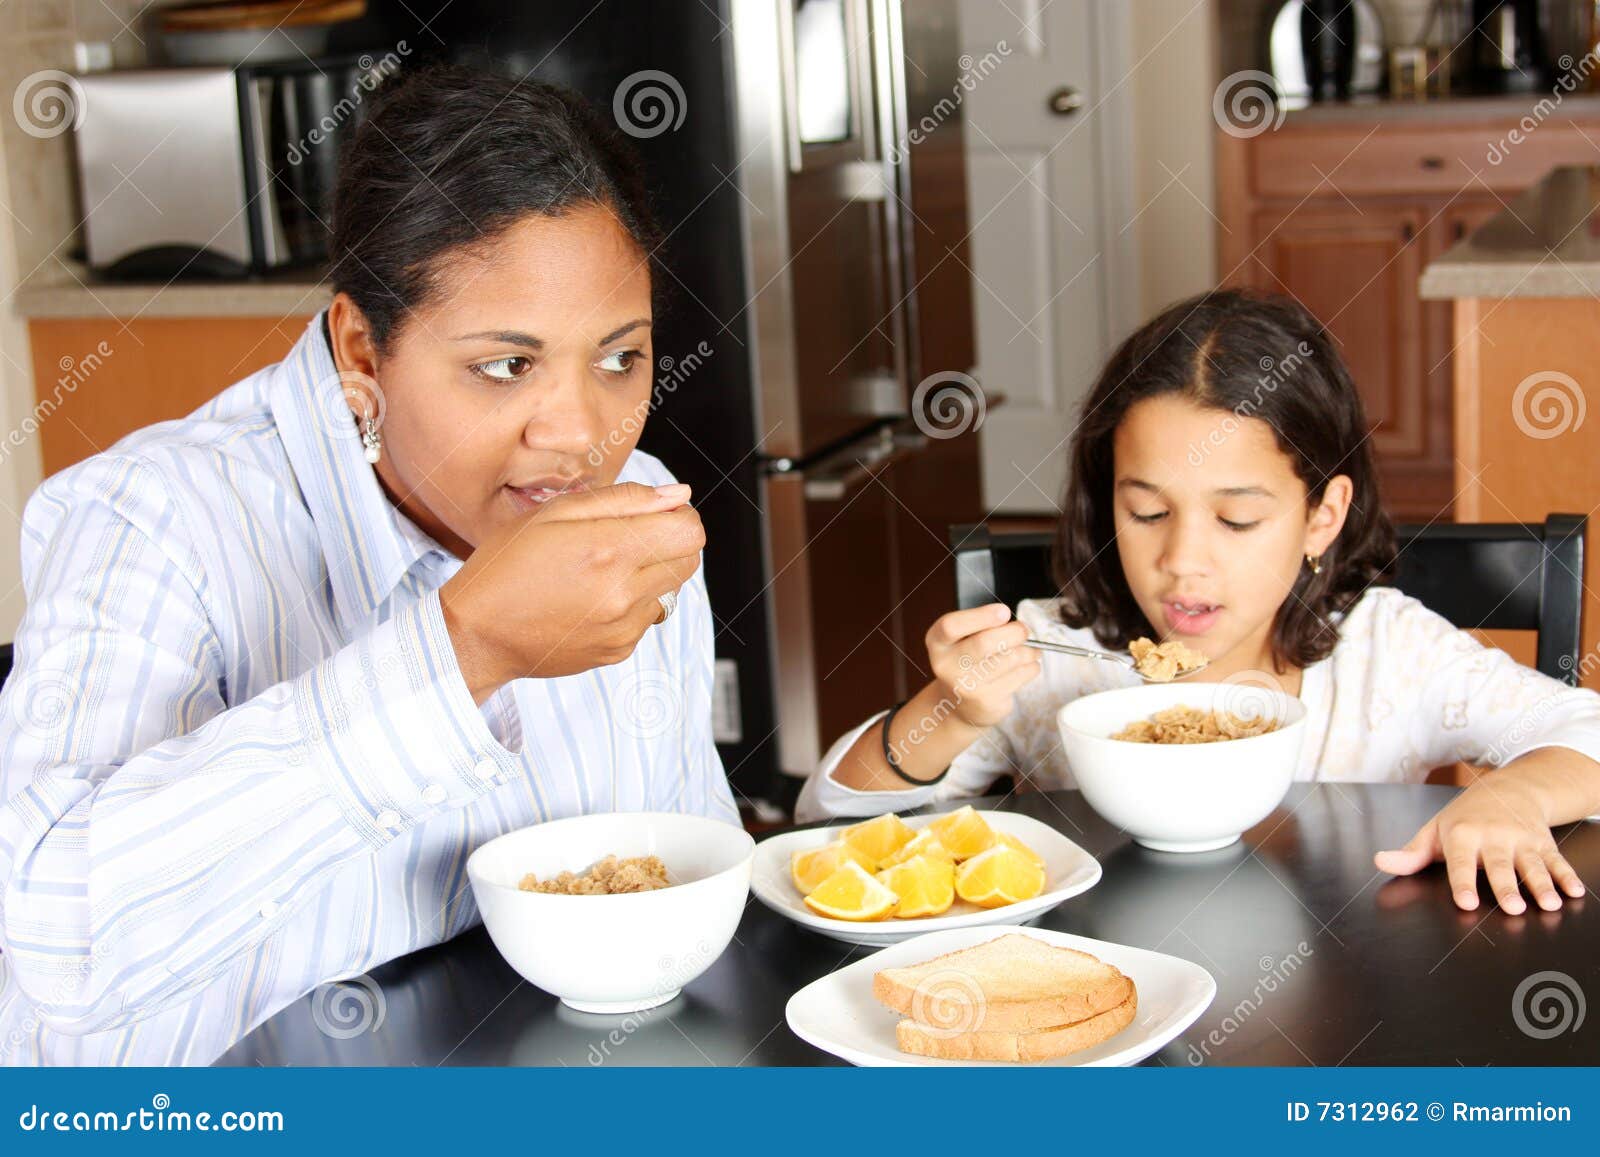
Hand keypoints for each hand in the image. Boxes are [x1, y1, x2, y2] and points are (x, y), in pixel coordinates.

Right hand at [440, 482, 703, 700]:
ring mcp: (624, 627)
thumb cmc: (506, 566)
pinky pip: (647, 618)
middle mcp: (623, 594)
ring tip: (602, 570)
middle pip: (690, 560)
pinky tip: (590, 598)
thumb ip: (624, 499)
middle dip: (670, 542)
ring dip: (650, 574)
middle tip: (630, 537)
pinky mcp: (618, 650)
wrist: (477, 634)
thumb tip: (679, 495)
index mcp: (608, 550)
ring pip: (671, 589)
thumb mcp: (553, 514)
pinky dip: (631, 604)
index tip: (654, 514)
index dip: (678, 516)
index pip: (690, 531)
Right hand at [925, 603, 1041, 729]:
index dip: (980, 616)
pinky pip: (1021, 676)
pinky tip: (1025, 667)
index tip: (1004, 611)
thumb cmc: (967, 662)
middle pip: (984, 643)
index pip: (951, 626)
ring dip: (1028, 651)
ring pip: (1010, 659)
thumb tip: (1015, 624)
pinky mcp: (987, 702)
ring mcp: (966, 687)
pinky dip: (1031, 667)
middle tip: (1024, 630)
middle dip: (1014, 632)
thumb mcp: (962, 639)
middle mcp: (946, 666)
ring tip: (1029, 650)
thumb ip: (982, 626)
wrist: (959, 704)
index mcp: (938, 642)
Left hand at [1374, 776, 1586, 913]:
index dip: (1463, 882)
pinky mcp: (1544, 843)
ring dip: (1543, 884)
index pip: (1461, 862)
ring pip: (1532, 864)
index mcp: (1462, 835)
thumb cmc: (1463, 818)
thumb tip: (1380, 862)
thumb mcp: (1434, 832)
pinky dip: (1567, 876)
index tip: (1466, 902)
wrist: (1506, 790)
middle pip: (1500, 865)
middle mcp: (1493, 836)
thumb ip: (1410, 853)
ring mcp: (1522, 839)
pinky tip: (1575, 892)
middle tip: (1513, 908)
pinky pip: (1557, 860)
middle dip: (1507, 887)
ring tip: (1551, 903)